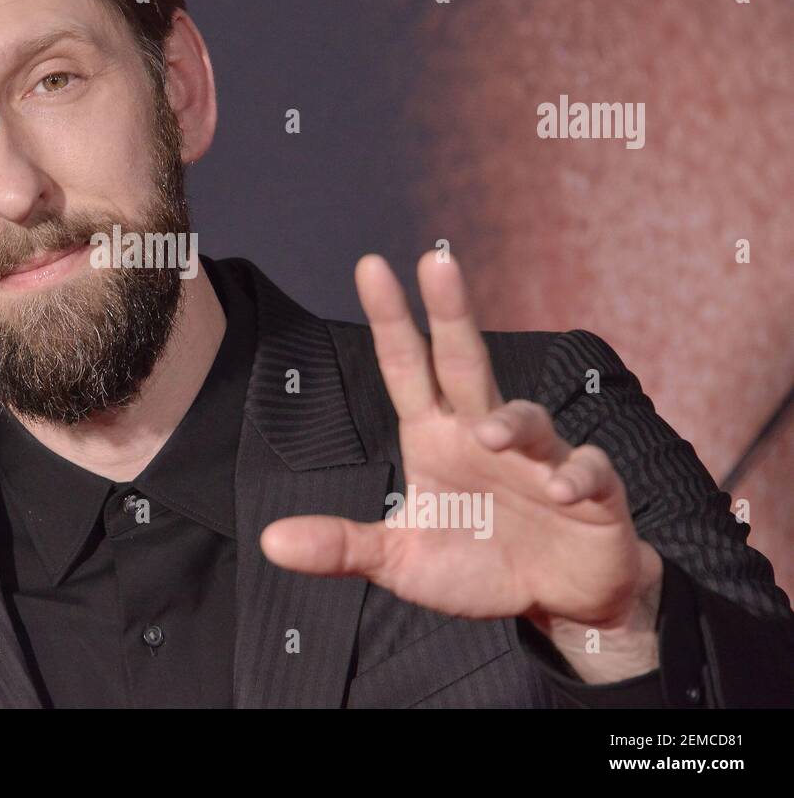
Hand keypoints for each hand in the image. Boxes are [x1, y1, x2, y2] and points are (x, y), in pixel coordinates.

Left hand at [259, 251, 662, 678]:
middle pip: (464, 361)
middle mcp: (484, 435)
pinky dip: (576, 476)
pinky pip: (588, 471)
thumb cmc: (476, 563)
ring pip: (528, 416)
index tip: (371, 265)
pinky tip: (561, 490)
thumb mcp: (400, 560)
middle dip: (450, 312)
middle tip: (437, 261)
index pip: (406, 368)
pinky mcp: (591, 494)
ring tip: (491, 435)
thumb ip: (341, 545)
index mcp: (436, 438)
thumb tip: (271, 542)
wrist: (556, 599)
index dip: (390, 320)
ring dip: (513, 421)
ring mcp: (540, 459)